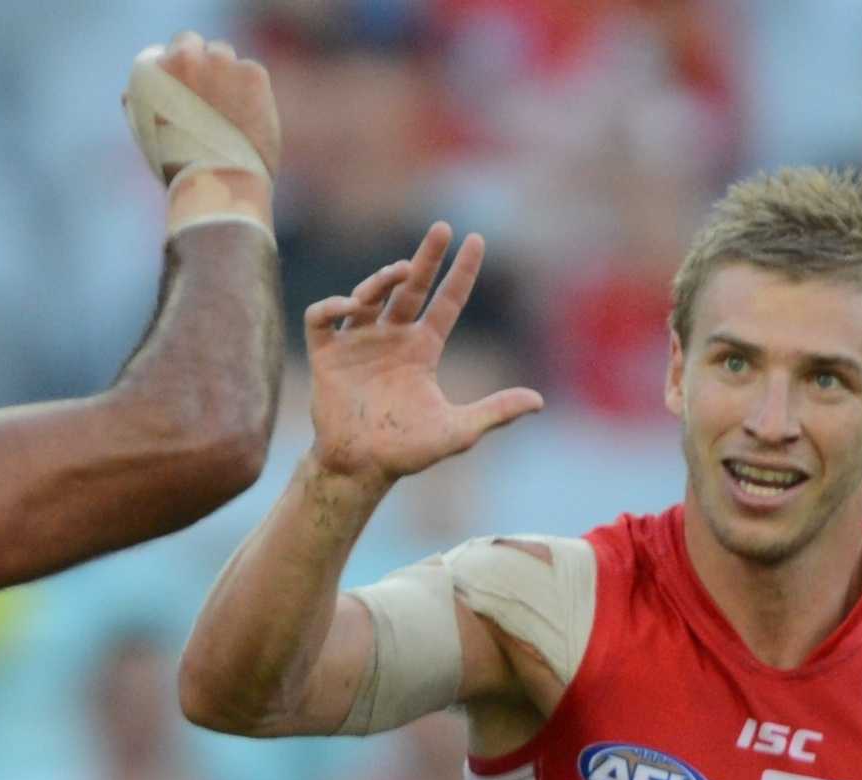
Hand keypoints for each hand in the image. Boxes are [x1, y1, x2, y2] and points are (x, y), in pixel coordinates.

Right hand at [134, 31, 280, 180]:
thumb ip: (140, 106)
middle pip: (199, 45)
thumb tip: (128, 92)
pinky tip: (246, 122)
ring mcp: (221, 61)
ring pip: (227, 57)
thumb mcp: (147, 137)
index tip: (188, 88)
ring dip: (228, 76)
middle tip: (210, 99)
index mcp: (155, 68)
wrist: (216, 187)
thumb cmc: (177, 171)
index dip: (182, 68)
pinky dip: (251, 94)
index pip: (174, 48)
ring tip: (228, 116)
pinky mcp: (252, 73)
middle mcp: (185, 56)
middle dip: (204, 65)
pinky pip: (251, 74)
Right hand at [305, 224, 540, 488]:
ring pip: (369, 295)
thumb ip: (496, 411)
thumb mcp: (458, 431)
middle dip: (426, 257)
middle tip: (441, 228)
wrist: (358, 470)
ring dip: (382, 279)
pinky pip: (322, 318)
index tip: (476, 240)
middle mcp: (392, 339)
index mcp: (422, 350)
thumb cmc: (406, 453)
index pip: (447, 301)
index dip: (462, 272)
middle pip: (411, 287)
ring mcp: (358, 344)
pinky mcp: (326, 356)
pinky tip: (350, 306)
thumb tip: (540, 401)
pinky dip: (332, 306)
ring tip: (397, 274)